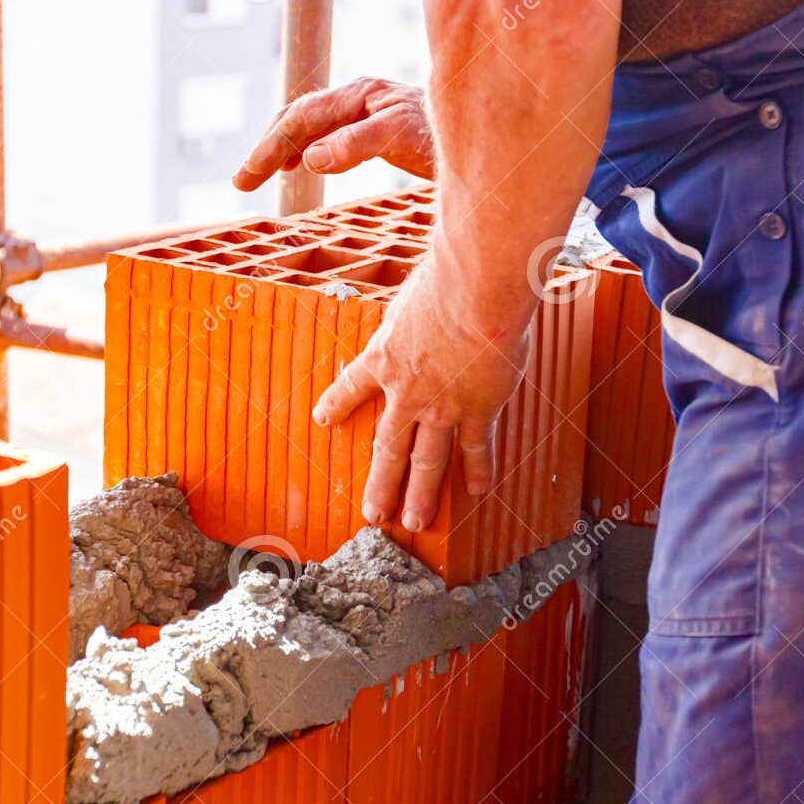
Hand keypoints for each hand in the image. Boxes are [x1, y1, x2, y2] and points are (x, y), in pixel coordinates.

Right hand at [233, 77, 434, 190]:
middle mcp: (362, 97)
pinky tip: (303, 164)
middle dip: (268, 148)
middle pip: (300, 117)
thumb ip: (357, 144)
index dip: (268, 149)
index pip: (298, 119)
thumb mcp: (402, 137)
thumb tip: (308, 158)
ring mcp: (373, 109)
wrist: (496, 124)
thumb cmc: (451, 133)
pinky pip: (334, 132)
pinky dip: (310, 148)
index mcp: (359, 96)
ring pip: (315, 124)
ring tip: (264, 174)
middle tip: (241, 183)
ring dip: (285, 147)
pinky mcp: (386, 125)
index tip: (245, 181)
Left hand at [313, 260, 529, 531]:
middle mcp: (408, 392)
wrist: (476, 291)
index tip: (324, 419)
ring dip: (420, 494)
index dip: (337, 402)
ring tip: (413, 522)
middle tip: (374, 514)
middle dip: (380, 483)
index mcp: (384, 357)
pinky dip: (477, 469)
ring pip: (428, 461)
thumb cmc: (445, 280)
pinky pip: (477, 447)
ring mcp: (443, 406)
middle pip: (388, 447)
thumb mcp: (409, 294)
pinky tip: (477, 490)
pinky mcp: (479, 408)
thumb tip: (420, 300)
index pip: (352, 385)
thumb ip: (410, 310)